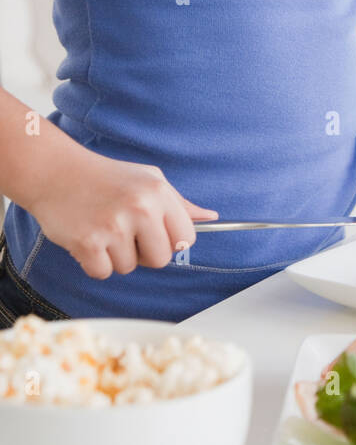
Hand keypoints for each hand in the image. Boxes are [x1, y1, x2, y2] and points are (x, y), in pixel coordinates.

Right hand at [30, 150, 218, 279]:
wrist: (55, 172)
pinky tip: (89, 238)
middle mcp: (140, 209)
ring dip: (117, 256)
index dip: (171, 242)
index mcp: (158, 193)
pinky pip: (103, 273)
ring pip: (129, 268)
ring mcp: (113, 227)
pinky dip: (95, 263)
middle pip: (161, 260)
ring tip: (103, 229)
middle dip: (145, 254)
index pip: (186, 238)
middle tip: (126, 234)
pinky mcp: (88, 243)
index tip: (156, 234)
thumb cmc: (106, 177)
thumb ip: (179, 203)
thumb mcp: (148, 179)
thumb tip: (211, 218)